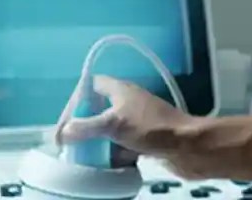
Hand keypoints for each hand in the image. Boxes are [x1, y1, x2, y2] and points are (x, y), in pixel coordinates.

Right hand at [53, 75, 197, 170]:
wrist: (188, 146)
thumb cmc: (152, 128)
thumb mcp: (114, 125)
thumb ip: (86, 127)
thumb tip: (64, 132)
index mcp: (121, 90)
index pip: (91, 85)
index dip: (76, 100)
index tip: (67, 121)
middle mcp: (129, 102)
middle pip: (99, 111)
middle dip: (86, 127)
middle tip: (73, 144)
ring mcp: (138, 121)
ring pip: (111, 131)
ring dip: (100, 144)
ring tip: (87, 158)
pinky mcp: (146, 139)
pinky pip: (123, 146)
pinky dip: (115, 155)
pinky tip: (109, 166)